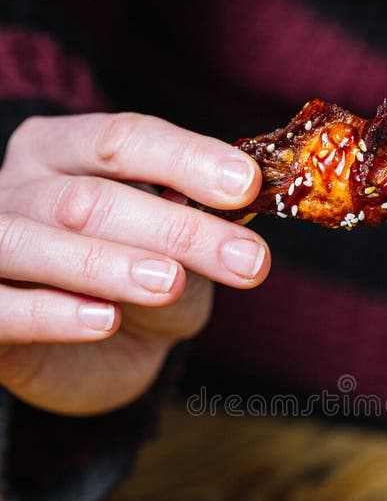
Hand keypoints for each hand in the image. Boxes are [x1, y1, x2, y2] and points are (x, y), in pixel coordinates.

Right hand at [0, 112, 269, 414]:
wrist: (89, 360)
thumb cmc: (134, 289)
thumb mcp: (174, 256)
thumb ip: (195, 232)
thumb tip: (242, 217)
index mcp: (63, 153)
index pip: (121, 140)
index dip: (185, 159)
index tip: (247, 185)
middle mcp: (18, 189)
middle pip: (89, 198)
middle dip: (173, 228)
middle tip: (245, 260)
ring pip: (34, 242)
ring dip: (107, 263)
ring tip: (168, 283)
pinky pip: (2, 307)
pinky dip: (50, 314)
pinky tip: (102, 321)